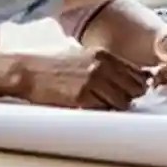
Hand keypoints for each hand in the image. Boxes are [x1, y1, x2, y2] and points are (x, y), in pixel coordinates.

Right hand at [17, 48, 148, 110]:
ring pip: (122, 102)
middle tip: (117, 102)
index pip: (137, 73)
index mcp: (103, 55)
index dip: (137, 86)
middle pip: (134, 89)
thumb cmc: (55, 66)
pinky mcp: (82, 97)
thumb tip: (131, 79)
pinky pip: (104, 109)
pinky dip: (102, 112)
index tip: (131, 93)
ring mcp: (92, 81)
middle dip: (130, 98)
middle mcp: (101, 66)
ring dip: (116, 107)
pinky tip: (91, 108)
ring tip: (102, 105)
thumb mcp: (84, 57)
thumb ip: (106, 66)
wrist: (28, 72)